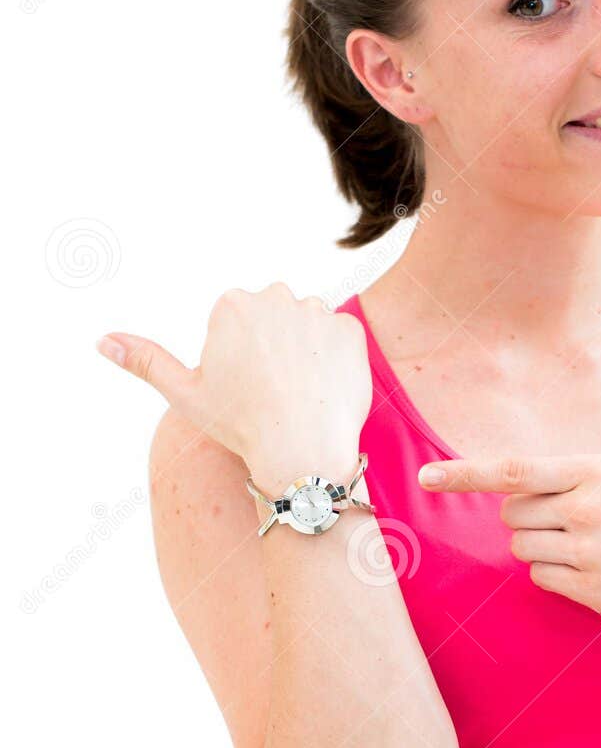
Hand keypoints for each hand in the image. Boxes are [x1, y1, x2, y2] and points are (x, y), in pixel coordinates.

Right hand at [95, 282, 373, 487]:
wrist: (301, 451)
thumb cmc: (240, 424)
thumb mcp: (186, 393)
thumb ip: (146, 360)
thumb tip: (103, 341)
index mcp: (233, 305)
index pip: (239, 323)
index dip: (240, 358)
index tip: (244, 386)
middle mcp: (276, 296)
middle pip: (275, 320)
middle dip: (273, 348)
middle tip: (272, 392)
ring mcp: (317, 311)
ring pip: (308, 329)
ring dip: (305, 353)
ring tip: (299, 393)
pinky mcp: (351, 331)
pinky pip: (340, 342)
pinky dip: (334, 363)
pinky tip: (324, 390)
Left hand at [416, 453, 600, 629]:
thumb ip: (572, 476)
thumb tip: (510, 489)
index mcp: (596, 470)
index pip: (514, 471)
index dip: (464, 474)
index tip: (426, 477)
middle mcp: (588, 509)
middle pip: (511, 515)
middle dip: (528, 518)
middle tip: (570, 521)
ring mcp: (590, 552)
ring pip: (522, 548)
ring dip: (541, 548)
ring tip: (589, 546)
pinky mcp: (592, 590)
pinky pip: (541, 578)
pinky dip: (556, 574)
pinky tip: (595, 569)